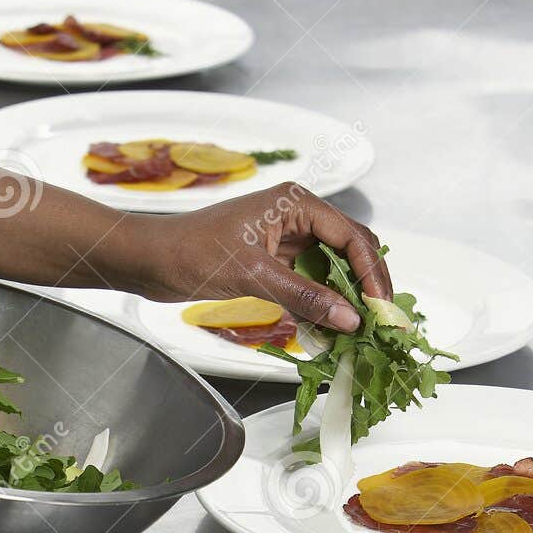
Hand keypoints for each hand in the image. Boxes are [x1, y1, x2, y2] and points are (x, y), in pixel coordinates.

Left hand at [141, 182, 392, 330]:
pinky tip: (326, 327)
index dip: (372, 274)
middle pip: (350, 249)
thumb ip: (304, 296)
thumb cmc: (192, 253)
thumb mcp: (253, 276)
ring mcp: (287, 237)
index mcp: (296, 203)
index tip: (380, 309)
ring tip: (355, 329)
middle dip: (365, 285)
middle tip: (377, 323)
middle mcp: (297, 215)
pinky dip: (321, 303)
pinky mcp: (274, 259)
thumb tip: (349, 318)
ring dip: (344, 297)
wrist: (151, 260)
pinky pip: (310, 280)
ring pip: (332, 267)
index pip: (352, 237)